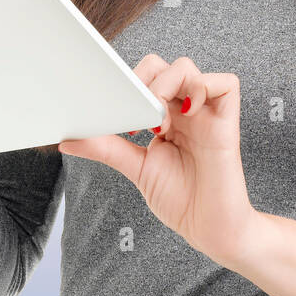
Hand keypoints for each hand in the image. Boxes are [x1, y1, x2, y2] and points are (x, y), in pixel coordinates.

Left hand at [57, 54, 255, 267]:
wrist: (210, 230)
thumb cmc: (181, 200)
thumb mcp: (137, 168)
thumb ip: (107, 149)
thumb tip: (68, 140)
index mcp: (166, 118)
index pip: (146, 79)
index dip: (128, 85)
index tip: (117, 113)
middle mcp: (185, 111)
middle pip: (164, 65)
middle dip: (142, 80)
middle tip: (135, 112)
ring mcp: (207, 114)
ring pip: (187, 67)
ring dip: (164, 83)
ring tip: (158, 119)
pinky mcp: (227, 123)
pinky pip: (225, 83)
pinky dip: (202, 87)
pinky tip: (187, 114)